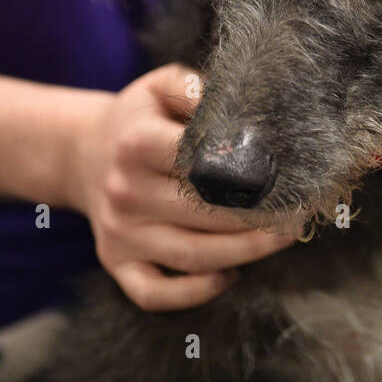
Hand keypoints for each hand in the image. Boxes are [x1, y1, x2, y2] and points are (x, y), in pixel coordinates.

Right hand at [66, 64, 300, 309]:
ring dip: (245, 252)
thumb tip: (241, 108)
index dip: (246, 170)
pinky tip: (230, 275)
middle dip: (260, 216)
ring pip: (191, 256)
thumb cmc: (139, 119)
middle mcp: (124, 191)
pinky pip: (154, 293)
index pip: (199, 163)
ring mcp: (119, 232)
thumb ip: (197, 88)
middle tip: (299, 211)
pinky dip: (194, 293)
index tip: (284, 173)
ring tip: (284, 238)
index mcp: (135, 143)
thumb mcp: (161, 87)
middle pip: (203, 214)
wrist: (82, 152)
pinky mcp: (115, 261)